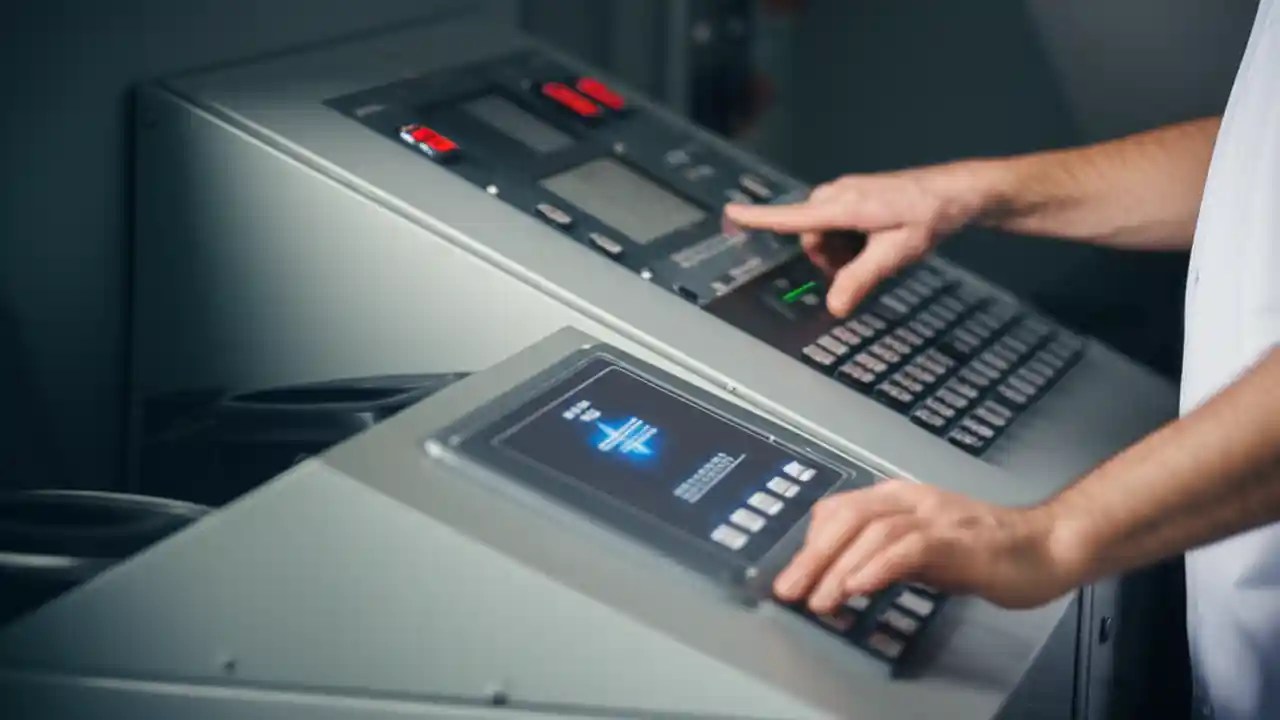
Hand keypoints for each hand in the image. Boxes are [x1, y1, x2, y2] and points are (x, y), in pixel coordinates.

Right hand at [725, 163, 988, 316]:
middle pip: (809, 234)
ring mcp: (845, 191)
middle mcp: (838, 194)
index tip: (731, 213)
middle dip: (826, 256)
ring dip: (837, 249)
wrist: (956, 192)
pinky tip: (874, 241)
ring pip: (821, 230)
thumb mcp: (896, 254)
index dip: (759, 218)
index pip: (792, 216)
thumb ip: (861, 280)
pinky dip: (846, 238)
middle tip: (860, 267)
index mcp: (844, 206)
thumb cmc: (928, 217)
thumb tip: (833, 307)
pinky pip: (834, 222)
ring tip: (873, 252)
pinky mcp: (853, 194)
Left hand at [774, 479, 1078, 613]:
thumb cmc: (983, 550)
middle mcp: (912, 501)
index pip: (840, 509)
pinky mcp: (957, 541)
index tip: (795, 574)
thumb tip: (837, 571)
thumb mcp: (919, 548)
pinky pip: (908, 548)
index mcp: (899, 498)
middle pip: (847, 518)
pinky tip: (859, 586)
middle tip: (789, 590)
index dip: (812, 541)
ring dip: (839, 569)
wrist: (1045, 547)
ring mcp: (935, 518)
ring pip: (872, 533)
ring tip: (820, 600)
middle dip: (812, 556)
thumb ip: (881, 552)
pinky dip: (879, 566)